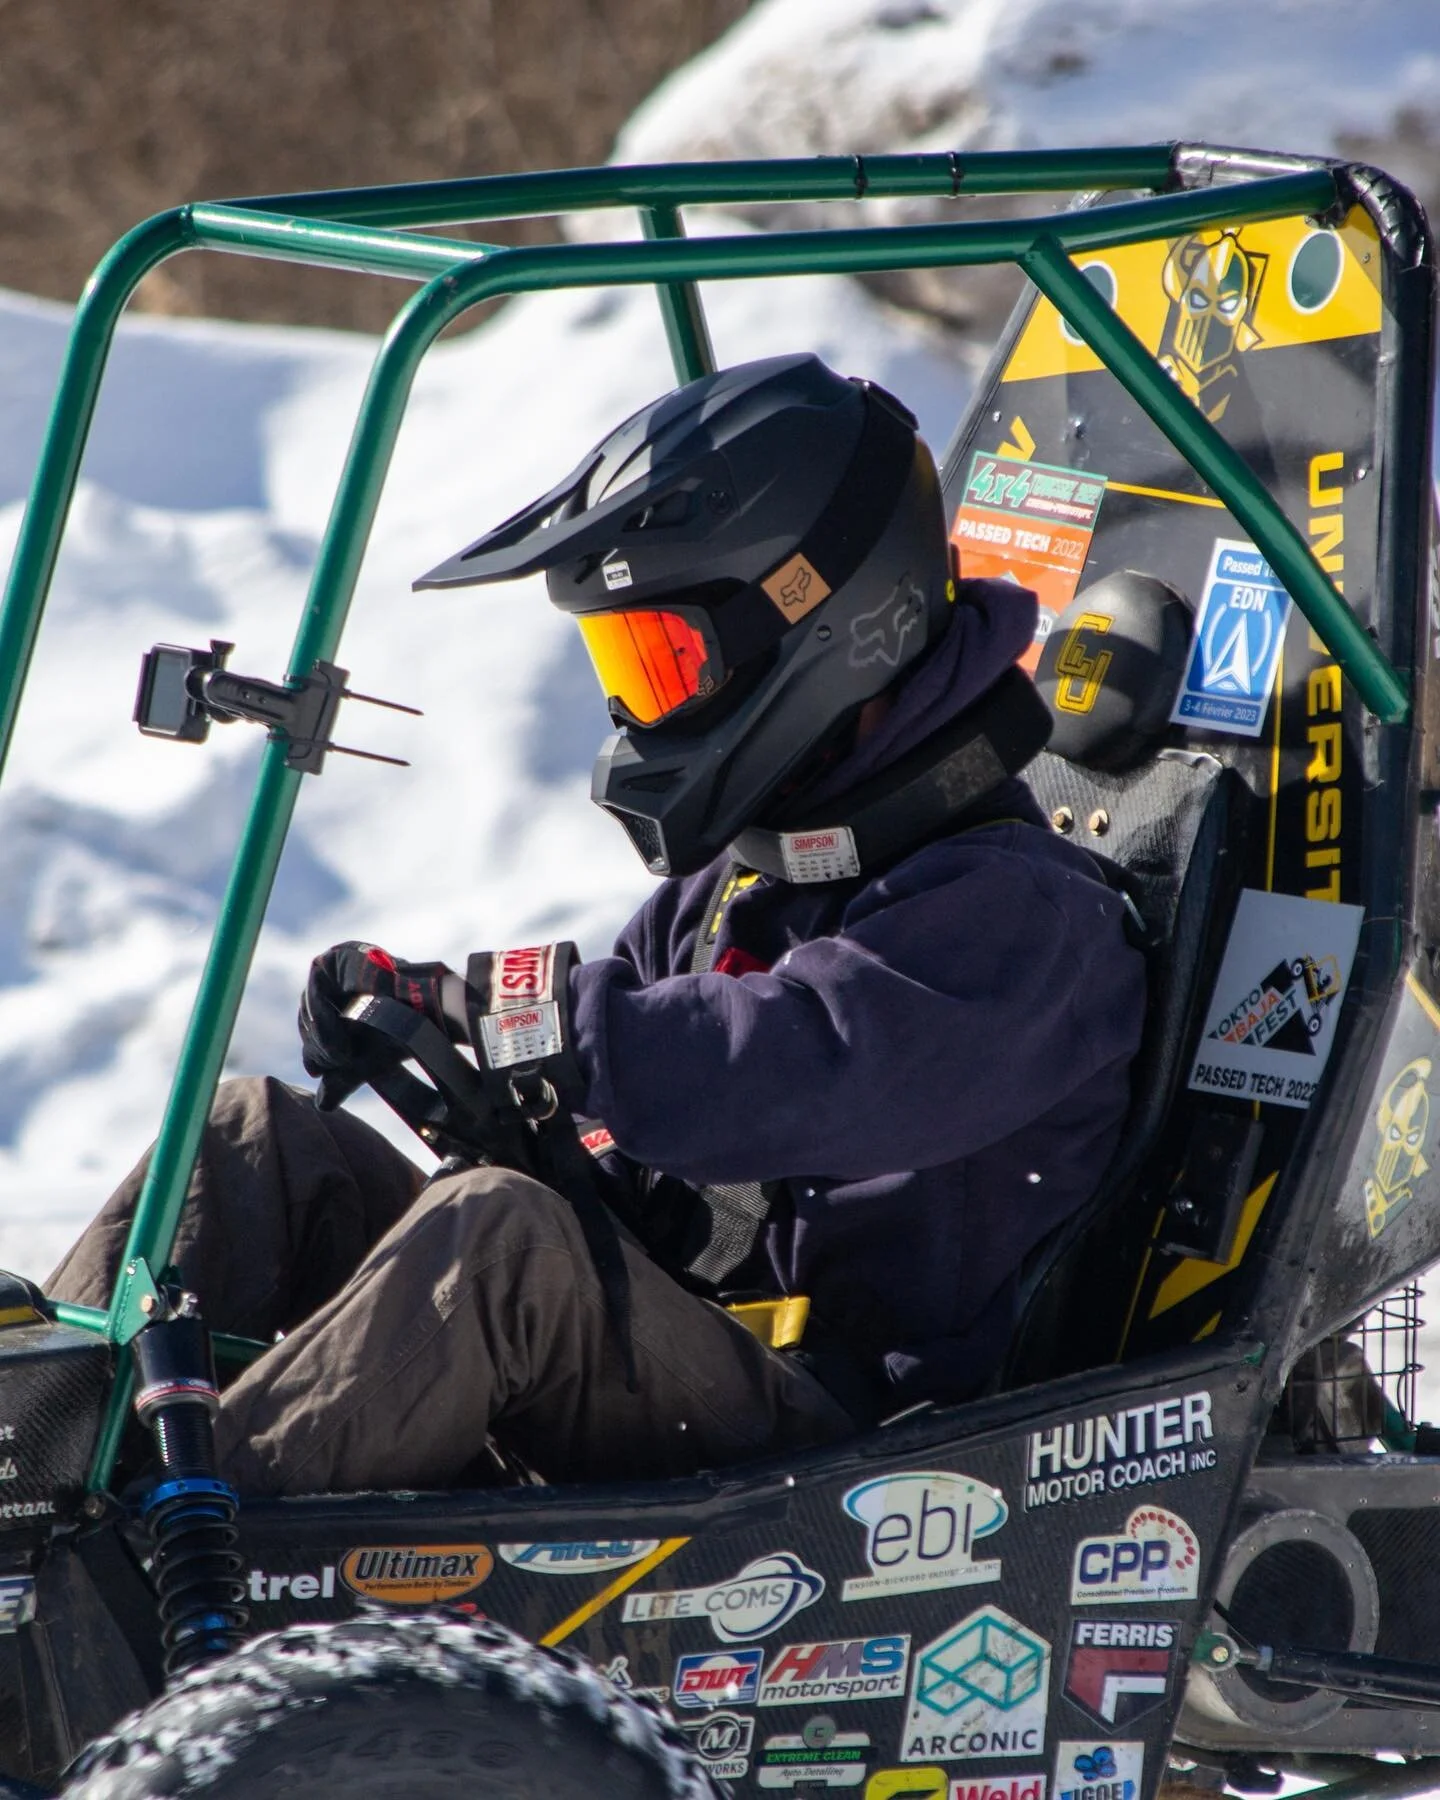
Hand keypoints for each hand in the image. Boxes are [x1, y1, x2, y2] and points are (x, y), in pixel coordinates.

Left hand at [298, 941, 453, 1108]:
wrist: (422, 1020)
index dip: (317, 1050)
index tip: (325, 1069)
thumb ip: (340, 1078)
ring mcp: (334, 965)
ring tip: (345, 1056)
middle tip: (343, 1062)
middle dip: (322, 1047)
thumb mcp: (362, 1062)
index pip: (312, 1027)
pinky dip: (324, 1024)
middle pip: (309, 1020)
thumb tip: (321, 1105)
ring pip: (310, 1011)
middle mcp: (335, 978)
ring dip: (324, 1041)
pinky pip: (316, 994)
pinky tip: (341, 1044)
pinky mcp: (336, 958)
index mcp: (340, 998)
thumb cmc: (398, 1039)